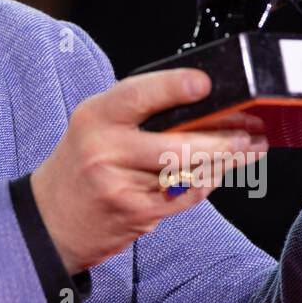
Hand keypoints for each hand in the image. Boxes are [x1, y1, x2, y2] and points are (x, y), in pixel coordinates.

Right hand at [31, 69, 268, 273]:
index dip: (173, 87)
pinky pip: (183, 195)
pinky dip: (207, 182)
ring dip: (225, 160)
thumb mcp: (95, 126)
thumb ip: (137, 112)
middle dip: (220, 137)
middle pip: (175, 141)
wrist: (52, 219)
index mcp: (95, 116)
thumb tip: (197, 99)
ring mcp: (120, 183)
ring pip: (186, 169)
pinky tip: (220, 172)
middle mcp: (104, 149)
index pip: (137, 95)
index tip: (205, 83)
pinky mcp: (135, 212)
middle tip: (249, 130)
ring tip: (249, 149)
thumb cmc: (82, 165)